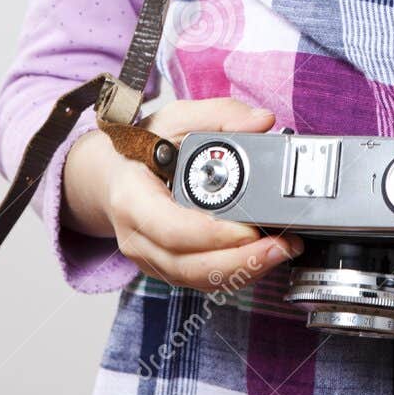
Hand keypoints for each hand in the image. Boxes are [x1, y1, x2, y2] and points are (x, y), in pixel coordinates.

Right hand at [64, 98, 304, 292]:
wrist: (111, 173)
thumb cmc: (141, 146)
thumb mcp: (175, 118)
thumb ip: (220, 115)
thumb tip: (262, 122)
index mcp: (132, 199)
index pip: (173, 230)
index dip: (215, 235)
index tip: (252, 227)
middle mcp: (137, 238)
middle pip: (189, 266)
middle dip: (240, 262)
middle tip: (282, 245)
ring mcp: (151, 258)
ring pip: (198, 279)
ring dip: (244, 271)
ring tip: (282, 251)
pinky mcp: (167, 267)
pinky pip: (202, 279)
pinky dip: (235, 272)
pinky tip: (264, 256)